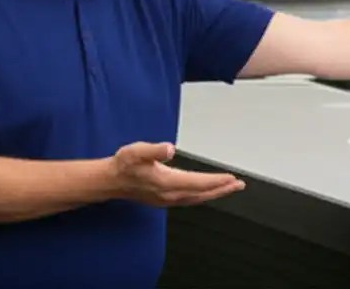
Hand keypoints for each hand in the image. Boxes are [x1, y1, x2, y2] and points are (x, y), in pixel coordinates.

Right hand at [109, 142, 244, 207]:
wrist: (110, 180)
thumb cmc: (124, 165)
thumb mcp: (137, 151)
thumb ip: (154, 150)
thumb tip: (169, 149)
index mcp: (166, 182)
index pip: (197, 183)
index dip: (216, 181)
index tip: (231, 178)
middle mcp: (169, 194)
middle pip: (201, 194)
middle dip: (222, 189)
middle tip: (239, 184)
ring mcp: (167, 199)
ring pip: (197, 199)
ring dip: (214, 193)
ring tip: (229, 188)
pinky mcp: (164, 199)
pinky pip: (190, 200)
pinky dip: (202, 196)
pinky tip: (207, 193)